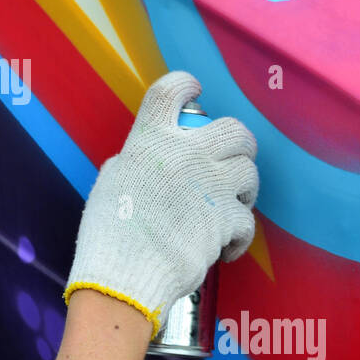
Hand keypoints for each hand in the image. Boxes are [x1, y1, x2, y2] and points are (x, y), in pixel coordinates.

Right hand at [63, 70, 258, 337]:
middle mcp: (187, 154)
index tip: (194, 89)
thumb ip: (138, 160)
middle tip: (230, 160)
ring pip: (250, 172)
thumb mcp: (112, 181)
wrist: (123, 274)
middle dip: (238, 144)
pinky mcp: (227, 220)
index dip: (185, 84)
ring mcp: (211, 185)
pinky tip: (226, 246)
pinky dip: (238, 235)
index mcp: (151, 140)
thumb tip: (150, 160)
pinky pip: (247, 220)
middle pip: (234, 130)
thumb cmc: (109, 233)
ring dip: (243, 189)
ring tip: (229, 204)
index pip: (170, 91)